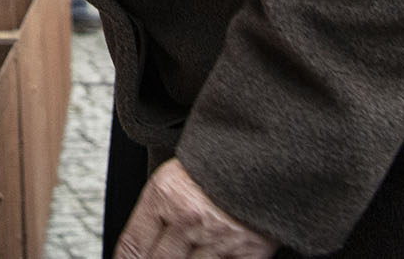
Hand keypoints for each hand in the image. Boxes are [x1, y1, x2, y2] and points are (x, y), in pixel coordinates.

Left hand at [115, 159, 276, 258]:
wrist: (270, 155)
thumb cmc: (221, 160)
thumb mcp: (178, 173)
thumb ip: (158, 207)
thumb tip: (139, 245)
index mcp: (166, 193)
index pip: (132, 245)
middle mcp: (189, 218)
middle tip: (155, 258)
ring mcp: (218, 238)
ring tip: (184, 257)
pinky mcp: (248, 252)